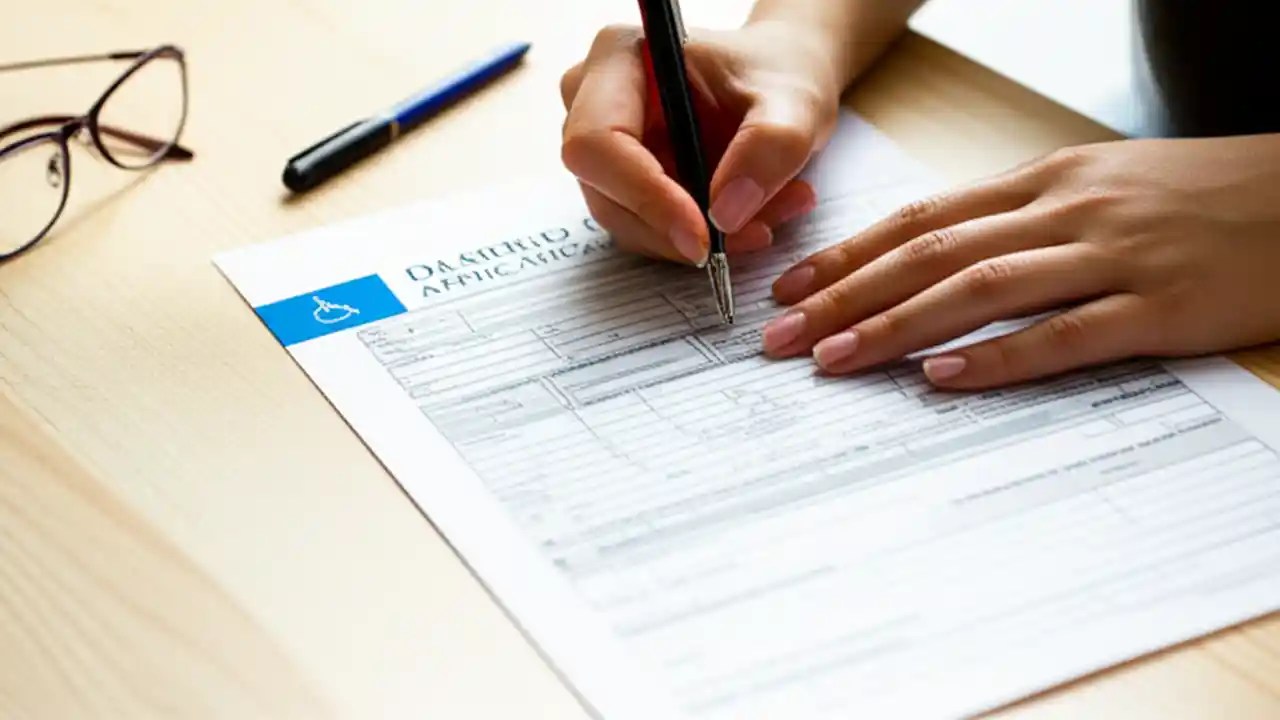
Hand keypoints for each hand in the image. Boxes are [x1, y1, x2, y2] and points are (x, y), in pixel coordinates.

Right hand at [559, 21, 843, 263]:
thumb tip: (725, 214)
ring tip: (767, 218)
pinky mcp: (623, 182)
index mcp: (620, 55)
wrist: (784, 80)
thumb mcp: (794, 102)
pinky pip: (648, 230)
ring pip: (628, 222)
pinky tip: (748, 218)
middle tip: (753, 232)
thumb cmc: (780, 71)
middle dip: (679, 226)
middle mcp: (595, 99)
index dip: (644, 196)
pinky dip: (699, 237)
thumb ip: (768, 148)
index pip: (598, 141)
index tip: (701, 235)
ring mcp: (605, 145)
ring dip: (697, 237)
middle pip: (607, 192)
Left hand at [762, 135, 1279, 387]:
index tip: (792, 288)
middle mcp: (1064, 211)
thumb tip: (934, 253)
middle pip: (931, 253)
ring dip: (897, 325)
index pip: (923, 219)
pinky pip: (1065, 333)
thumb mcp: (1097, 185)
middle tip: (782, 337)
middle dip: (846, 295)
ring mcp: (1110, 257)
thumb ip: (1018, 216)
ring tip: (834, 359)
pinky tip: (942, 376)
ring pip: (981, 288)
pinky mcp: (1158, 307)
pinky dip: (998, 357)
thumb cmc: (1194, 198)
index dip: (850, 254)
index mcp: (1043, 181)